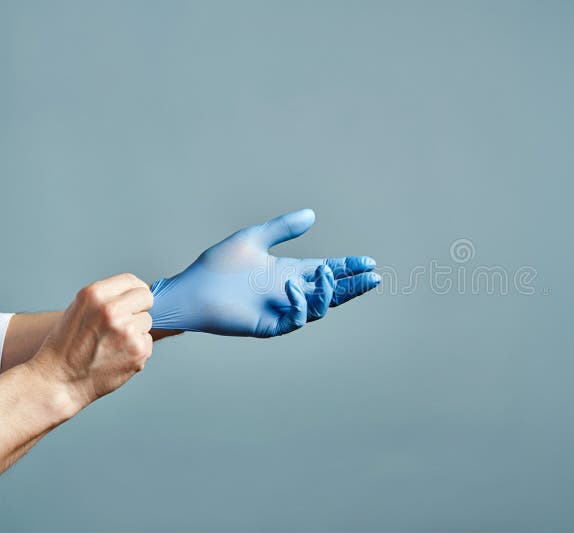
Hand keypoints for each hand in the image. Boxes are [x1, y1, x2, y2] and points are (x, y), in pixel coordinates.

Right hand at [27, 274, 153, 412]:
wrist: (59, 380)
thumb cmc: (67, 347)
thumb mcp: (80, 310)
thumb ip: (107, 299)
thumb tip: (137, 293)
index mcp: (95, 295)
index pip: (132, 280)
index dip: (133, 292)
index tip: (132, 300)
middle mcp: (112, 310)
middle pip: (146, 297)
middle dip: (138, 309)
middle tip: (123, 324)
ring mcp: (127, 330)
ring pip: (147, 321)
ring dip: (136, 331)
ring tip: (113, 343)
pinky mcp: (139, 349)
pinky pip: (147, 341)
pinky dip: (137, 349)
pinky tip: (117, 355)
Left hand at [149, 209, 379, 337]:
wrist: (191, 290)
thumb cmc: (218, 265)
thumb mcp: (254, 238)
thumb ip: (283, 228)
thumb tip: (312, 214)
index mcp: (290, 272)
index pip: (329, 271)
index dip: (349, 268)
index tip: (369, 262)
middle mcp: (291, 292)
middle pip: (332, 291)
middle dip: (354, 285)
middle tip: (374, 276)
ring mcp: (282, 310)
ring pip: (319, 306)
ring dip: (328, 292)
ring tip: (327, 274)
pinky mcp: (270, 325)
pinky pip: (295, 318)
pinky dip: (299, 304)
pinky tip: (293, 287)